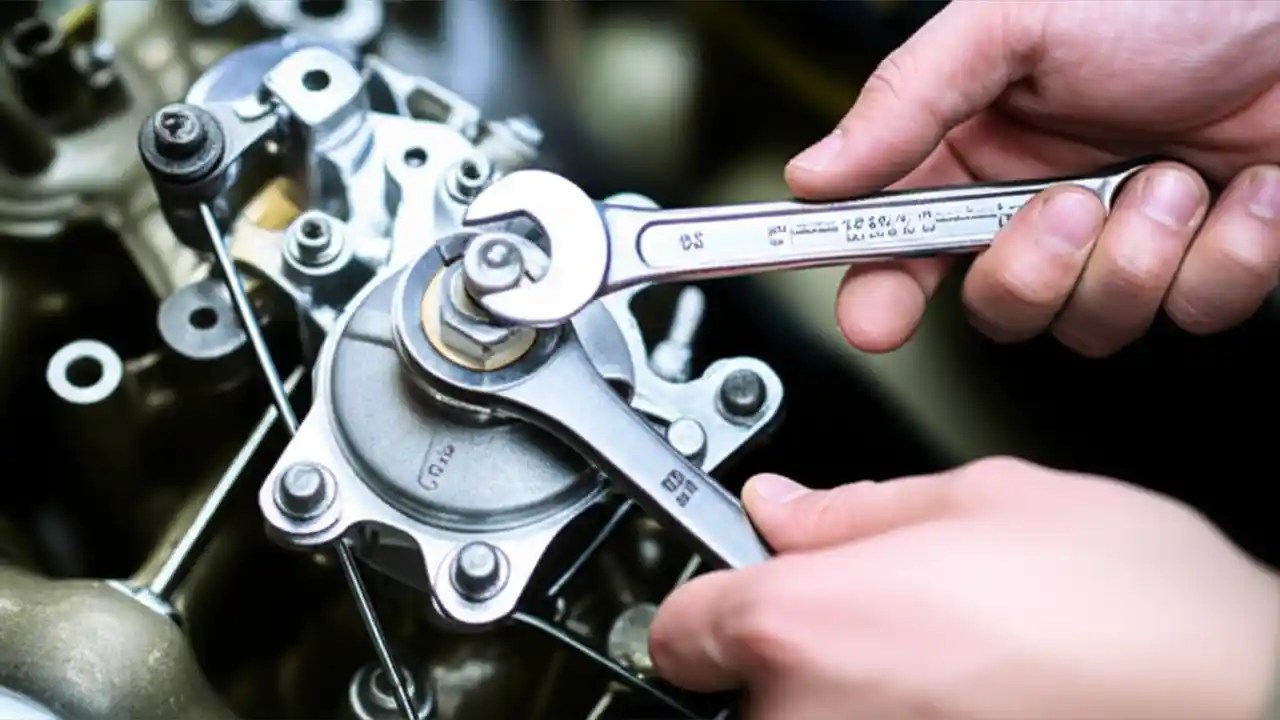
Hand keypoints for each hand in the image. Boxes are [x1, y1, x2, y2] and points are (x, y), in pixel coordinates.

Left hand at [649, 458, 1279, 719]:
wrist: (1240, 695)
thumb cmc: (1128, 607)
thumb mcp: (978, 502)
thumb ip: (851, 511)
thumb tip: (780, 507)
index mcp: (803, 626)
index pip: (680, 627)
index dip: (712, 599)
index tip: (738, 589)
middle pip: (741, 685)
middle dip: (797, 648)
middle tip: (886, 616)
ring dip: (849, 697)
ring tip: (945, 663)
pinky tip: (967, 702)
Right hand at [787, 1, 1279, 356]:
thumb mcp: (1014, 19)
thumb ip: (907, 99)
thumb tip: (816, 171)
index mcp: (978, 149)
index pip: (899, 245)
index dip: (879, 294)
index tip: (874, 320)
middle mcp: (1042, 204)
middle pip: (997, 308)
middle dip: (1038, 269)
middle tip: (1073, 202)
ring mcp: (1123, 238)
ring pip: (1095, 325)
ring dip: (1143, 251)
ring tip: (1173, 172)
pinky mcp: (1205, 260)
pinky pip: (1196, 313)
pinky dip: (1230, 252)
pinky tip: (1242, 187)